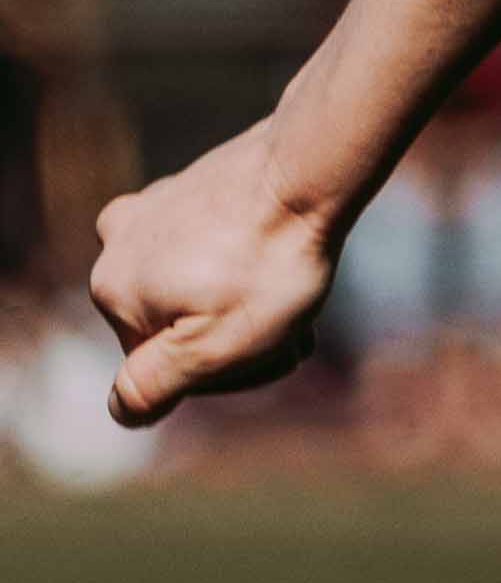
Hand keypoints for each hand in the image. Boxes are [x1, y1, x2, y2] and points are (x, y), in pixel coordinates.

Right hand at [90, 121, 343, 426]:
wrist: (307, 172)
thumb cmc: (269, 264)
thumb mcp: (217, 346)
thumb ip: (156, 384)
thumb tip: (120, 411)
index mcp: (112, 294)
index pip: (160, 372)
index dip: (225, 374)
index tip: (272, 352)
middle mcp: (114, 250)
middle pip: (177, 327)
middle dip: (238, 339)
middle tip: (295, 326)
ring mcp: (147, 214)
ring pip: (198, 289)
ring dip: (249, 303)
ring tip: (295, 289)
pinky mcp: (183, 190)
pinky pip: (210, 249)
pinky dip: (244, 260)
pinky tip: (283, 252)